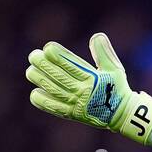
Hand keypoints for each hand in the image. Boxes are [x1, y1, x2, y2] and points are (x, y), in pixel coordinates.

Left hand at [27, 34, 151, 144]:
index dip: (58, 56)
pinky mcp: (73, 114)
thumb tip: (96, 36)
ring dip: (40, 80)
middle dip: (44, 65)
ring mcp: (77, 105)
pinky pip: (55, 108)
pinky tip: (35, 93)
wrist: (121, 115)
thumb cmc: (116, 89)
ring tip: (30, 71)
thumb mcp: (115, 69)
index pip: (72, 65)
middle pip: (59, 77)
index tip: (48, 48)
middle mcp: (84, 92)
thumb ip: (104, 53)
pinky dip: (44, 102)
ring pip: (54, 91)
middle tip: (33, 56)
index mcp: (93, 79)